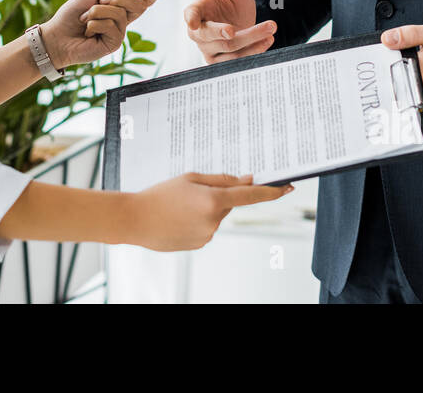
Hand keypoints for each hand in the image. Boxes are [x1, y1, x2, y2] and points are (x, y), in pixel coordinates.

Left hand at [40, 0, 165, 69]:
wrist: (56, 35)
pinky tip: (87, 31)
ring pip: (120, 13)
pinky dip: (94, 23)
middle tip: (99, 1)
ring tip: (86, 19)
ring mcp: (120, 33)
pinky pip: (110, 25)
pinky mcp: (114, 44)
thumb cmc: (72, 14)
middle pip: (137, 3)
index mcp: (121, 7)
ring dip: (97, 11)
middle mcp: (124, 20)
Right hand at [128, 172, 293, 250]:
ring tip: (178, 206)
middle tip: (190, 192)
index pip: (250, 195)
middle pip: (228, 203)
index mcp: (213, 200)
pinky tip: (178, 217)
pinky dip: (197, 220)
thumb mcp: (190, 178)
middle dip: (216, 196)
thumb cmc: (159, 195)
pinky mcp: (199, 244)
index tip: (287, 188)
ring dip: (204, 208)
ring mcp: (207, 235)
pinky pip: (206, 227)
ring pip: (216, 216)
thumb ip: (221, 179)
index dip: (271, 191)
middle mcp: (214, 220)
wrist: (135, 220)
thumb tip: (245, 180)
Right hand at [182, 0, 276, 63]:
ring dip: (253, 40)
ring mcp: (210, 50)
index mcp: (195, 12)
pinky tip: (268, 40)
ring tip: (271, 28)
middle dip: (236, 33)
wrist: (242, 15)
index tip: (194, 23)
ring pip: (230, 49)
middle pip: (214, 37)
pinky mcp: (222, 62)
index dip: (192, 19)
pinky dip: (255, 50)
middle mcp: (199, 34)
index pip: (191, 16)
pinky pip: (238, 60)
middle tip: (251, 27)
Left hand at [381, 22, 422, 104]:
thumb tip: (387, 39)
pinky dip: (408, 77)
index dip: (383, 52)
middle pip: (390, 73)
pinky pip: (408, 87)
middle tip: (405, 50)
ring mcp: (422, 94)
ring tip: (416, 59)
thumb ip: (411, 34)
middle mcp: (420, 84)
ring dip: (399, 70)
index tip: (387, 46)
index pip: (387, 61)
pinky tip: (419, 68)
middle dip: (391, 60)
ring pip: (398, 81)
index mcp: (422, 66)